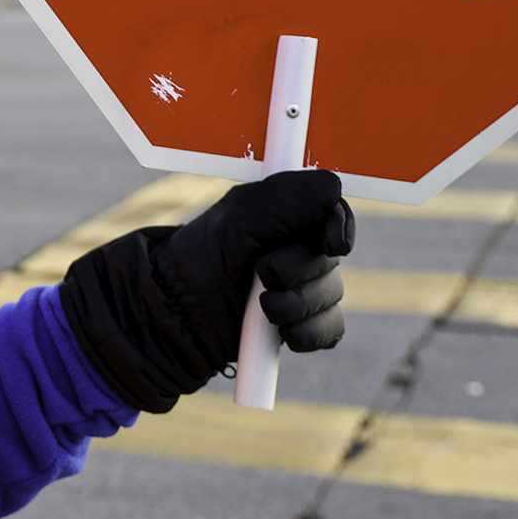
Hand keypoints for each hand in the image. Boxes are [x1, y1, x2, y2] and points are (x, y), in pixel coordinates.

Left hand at [59, 170, 353, 412]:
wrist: (178, 313)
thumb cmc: (200, 257)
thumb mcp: (237, 218)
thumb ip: (284, 199)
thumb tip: (332, 185)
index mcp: (287, 216)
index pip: (335, 214)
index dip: (339, 227)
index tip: (331, 243)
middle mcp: (299, 248)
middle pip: (331, 260)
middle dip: (298, 270)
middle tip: (261, 272)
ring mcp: (303, 287)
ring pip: (331, 297)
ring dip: (296, 304)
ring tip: (259, 305)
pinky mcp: (301, 323)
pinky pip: (329, 330)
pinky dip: (306, 333)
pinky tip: (280, 331)